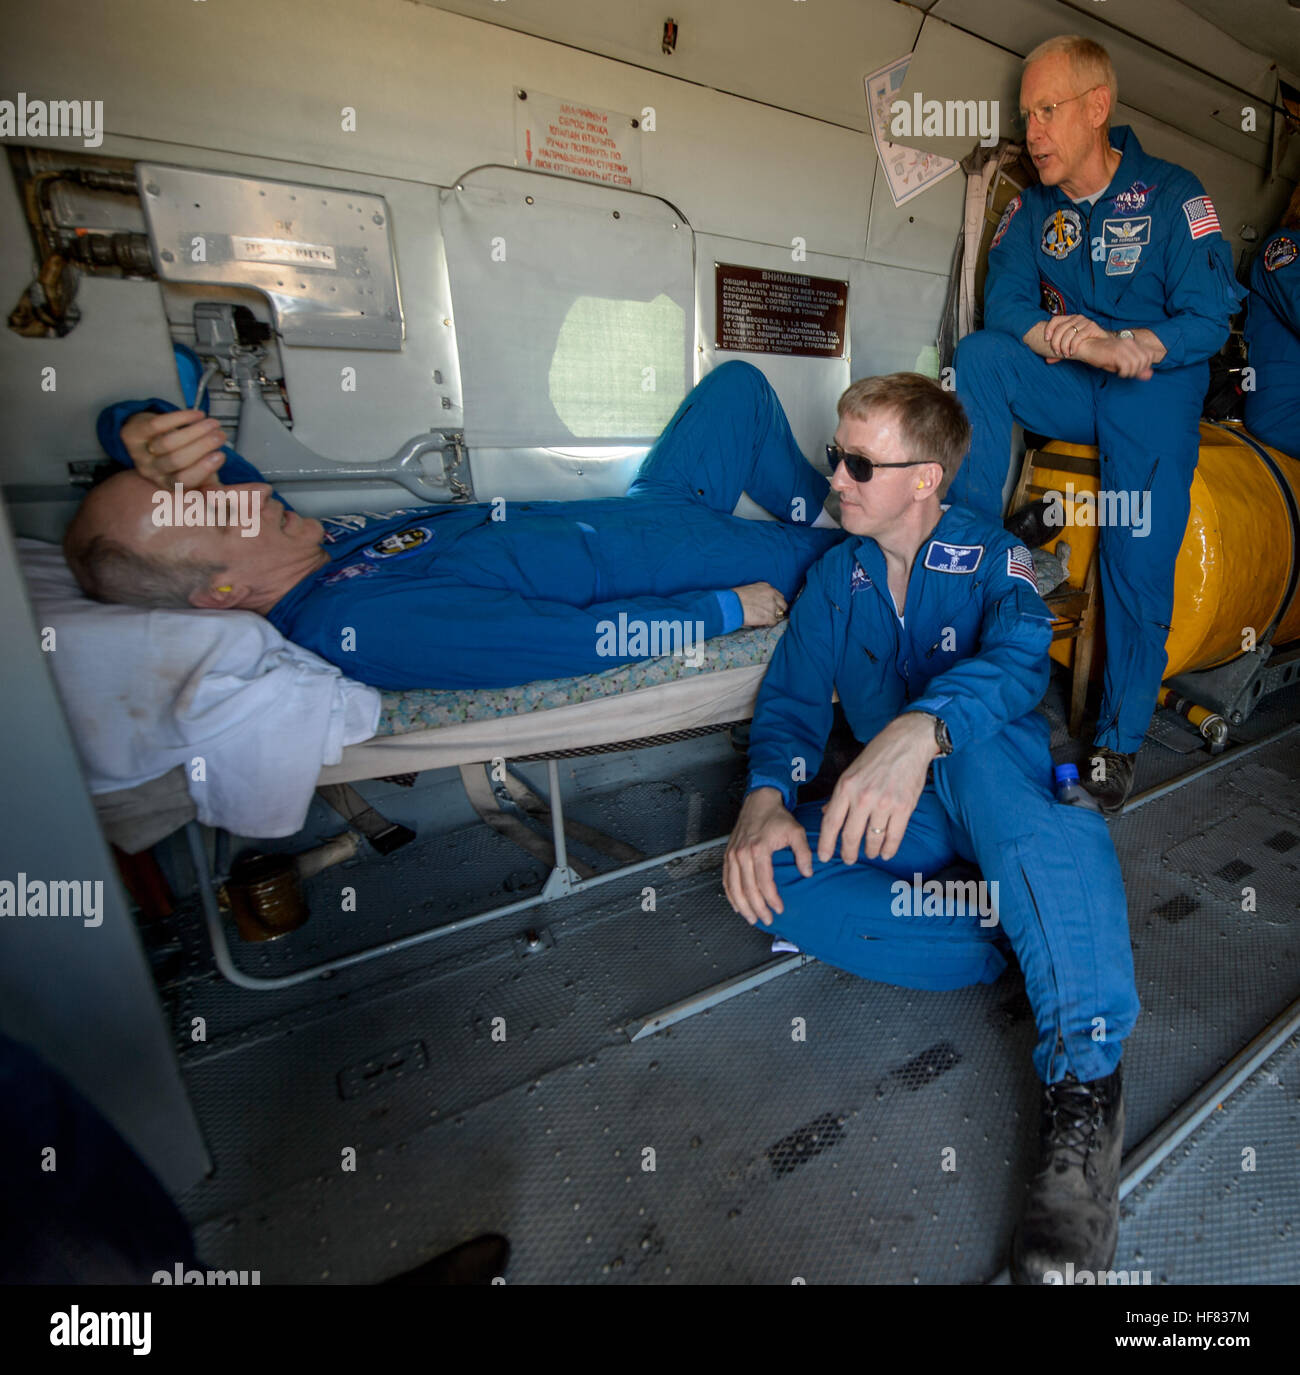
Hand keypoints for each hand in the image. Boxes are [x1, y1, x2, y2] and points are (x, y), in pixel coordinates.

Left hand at [120, 409, 227, 489]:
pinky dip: (180, 418)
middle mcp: (151, 472)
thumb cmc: (178, 457)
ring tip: (213, 423)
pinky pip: (157, 425)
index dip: (203, 468)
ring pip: (168, 443)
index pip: (184, 481)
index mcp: (168, 484)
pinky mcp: (132, 434)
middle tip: (221, 436)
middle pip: (176, 460)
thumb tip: (221, 495)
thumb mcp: (195, 475)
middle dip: (203, 446)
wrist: (148, 438)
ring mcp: (139, 453)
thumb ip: (210, 487)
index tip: (221, 455)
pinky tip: (197, 415)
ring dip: (195, 431)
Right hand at [723, 787, 813, 924]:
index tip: (779, 909)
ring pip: (734, 887)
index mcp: (758, 849)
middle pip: (748, 889)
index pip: (764, 882)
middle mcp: (742, 854)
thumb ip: (803, 853)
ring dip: (743, 905)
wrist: (759, 800)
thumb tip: (807, 872)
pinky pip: (726, 879)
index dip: (771, 899)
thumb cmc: (776, 816)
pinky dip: (730, 894)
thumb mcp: (796, 831)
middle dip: (757, 908)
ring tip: (752, 918)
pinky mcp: (728, 854)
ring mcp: (732, 854)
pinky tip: (736, 904)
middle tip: (767, 920)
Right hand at [732, 581, 787, 626]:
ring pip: (780, 614)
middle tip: (772, 615)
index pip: (778, 595)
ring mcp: (772, 606)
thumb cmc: (734, 597)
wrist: (731, 604)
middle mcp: (772, 594)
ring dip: (774, 618)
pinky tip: (762, 624)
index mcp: (766, 587)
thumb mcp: (749, 589)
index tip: (771, 607)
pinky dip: (769, 624)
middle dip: (778, 610)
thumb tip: (759, 602)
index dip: (775, 602)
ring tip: (765, 620)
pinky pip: (774, 622)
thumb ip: (758, 594)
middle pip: (783, 604)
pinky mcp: (770, 616)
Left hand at [817, 714, 936, 864]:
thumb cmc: (877, 755)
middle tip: (849, 859)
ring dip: (869, 851)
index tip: (824, 857)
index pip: (831, 823)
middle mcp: (863, 797)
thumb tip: (827, 813)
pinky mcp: (904, 807)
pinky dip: (889, 848)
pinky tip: (885, 853)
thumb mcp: (851, 771)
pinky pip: (894, 836)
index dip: (826, 844)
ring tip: (869, 853)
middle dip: (848, 852)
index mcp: (846, 787)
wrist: (907, 742)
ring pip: (873, 838)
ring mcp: (884, 803)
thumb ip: (839, 795)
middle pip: (850, 835)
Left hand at [1043, 313, 1106, 358]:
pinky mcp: (1092, 327)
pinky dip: (1073, 346)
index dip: (1049, 329)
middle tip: (1057, 352)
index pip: (1055, 319)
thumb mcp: (1070, 348)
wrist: (1105, 348)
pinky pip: (1079, 336)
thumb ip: (1059, 353)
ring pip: (1069, 332)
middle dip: (1056, 342)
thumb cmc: (1087, 346)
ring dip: (1064, 345)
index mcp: (1070, 319)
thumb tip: (1047, 360)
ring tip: (1065, 354)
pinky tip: (1073, 352)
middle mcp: (1077, 318)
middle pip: (1060, 328)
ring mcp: (1085, 321)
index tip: (1046, 340)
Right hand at [1074, 334, 1155, 379]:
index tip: (1135, 370)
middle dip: (1139, 370)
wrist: (1086, 347)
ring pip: (1137, 363)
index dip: (1146, 365)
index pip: (1150, 354)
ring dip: (1131, 372)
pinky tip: (1118, 373)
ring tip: (1123, 373)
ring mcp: (1123, 347)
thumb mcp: (1121, 362)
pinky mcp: (1115, 353)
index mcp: (1132, 343)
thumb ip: (1136, 368)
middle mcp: (1130, 343)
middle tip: (1128, 373)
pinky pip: (1127, 366)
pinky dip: (1124, 372)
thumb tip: (1149, 375)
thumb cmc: (1102, 355)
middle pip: (1146, 359)